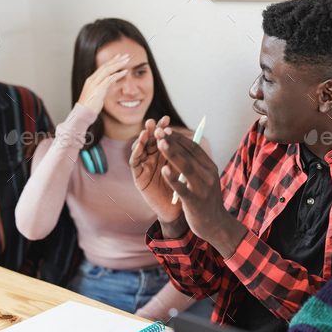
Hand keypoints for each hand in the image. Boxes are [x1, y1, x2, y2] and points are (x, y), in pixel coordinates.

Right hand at [78, 53, 128, 114]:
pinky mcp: (98, 90)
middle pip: (105, 66)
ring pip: (107, 70)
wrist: (83, 113)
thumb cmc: (90, 106)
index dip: (111, 61)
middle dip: (116, 60)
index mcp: (91, 80)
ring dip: (118, 64)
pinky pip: (109, 79)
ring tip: (127, 60)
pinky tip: (125, 72)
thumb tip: (111, 84)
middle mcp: (92, 80)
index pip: (102, 67)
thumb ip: (104, 88)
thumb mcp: (98, 95)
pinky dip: (118, 75)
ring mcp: (94, 84)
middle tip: (126, 55)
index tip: (119, 56)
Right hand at [130, 117, 185, 231]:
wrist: (180, 212)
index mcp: (165, 155)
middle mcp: (153, 159)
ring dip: (141, 140)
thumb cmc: (186, 190)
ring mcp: (145, 168)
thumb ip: (187, 156)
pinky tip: (140, 147)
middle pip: (149, 140)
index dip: (163, 129)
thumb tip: (196, 136)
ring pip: (139, 149)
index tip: (167, 119)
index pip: (162, 138)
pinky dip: (136, 154)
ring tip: (145, 132)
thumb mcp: (187, 170)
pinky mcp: (139, 178)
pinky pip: (134, 164)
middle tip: (153, 122)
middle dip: (150, 131)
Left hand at [154, 128, 247, 257]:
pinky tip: (163, 170)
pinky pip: (182, 188)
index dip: (179, 138)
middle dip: (172, 141)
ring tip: (159, 143)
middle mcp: (208, 176)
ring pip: (186, 167)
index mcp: (210, 168)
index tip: (166, 129)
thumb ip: (198, 165)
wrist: (216, 225)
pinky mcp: (195, 202)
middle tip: (158, 131)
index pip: (194, 148)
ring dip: (172, 154)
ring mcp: (202, 189)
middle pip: (188, 155)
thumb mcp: (206, 180)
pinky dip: (172, 179)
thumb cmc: (206, 201)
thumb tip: (184, 146)